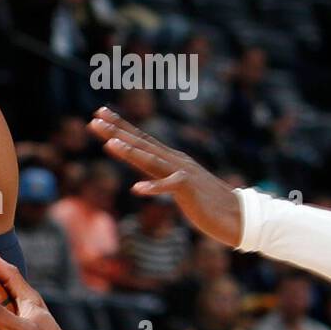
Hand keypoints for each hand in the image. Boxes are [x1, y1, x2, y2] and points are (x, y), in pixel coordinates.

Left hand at [88, 106, 241, 246]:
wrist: (237, 216)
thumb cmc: (206, 202)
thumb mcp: (177, 185)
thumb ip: (161, 176)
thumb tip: (141, 178)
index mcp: (171, 159)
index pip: (141, 138)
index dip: (119, 126)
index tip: (99, 112)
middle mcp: (175, 161)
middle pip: (141, 143)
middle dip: (116, 131)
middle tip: (93, 119)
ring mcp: (182, 173)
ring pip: (151, 160)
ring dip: (130, 152)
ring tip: (109, 144)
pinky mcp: (189, 190)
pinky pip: (169, 188)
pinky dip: (153, 187)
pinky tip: (137, 189)